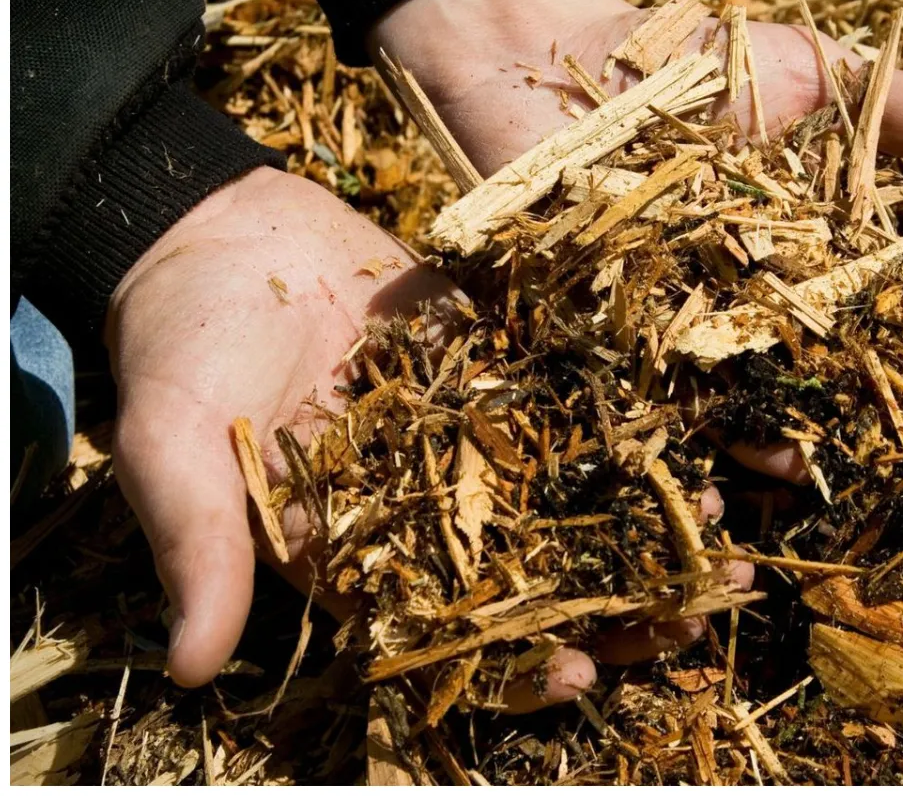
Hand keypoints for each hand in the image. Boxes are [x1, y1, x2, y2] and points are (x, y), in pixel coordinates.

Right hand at [105, 167, 750, 701]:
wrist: (219, 234)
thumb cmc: (181, 345)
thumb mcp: (176, 448)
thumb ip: (198, 546)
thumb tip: (186, 665)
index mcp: (360, 550)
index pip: (446, 630)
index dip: (511, 661)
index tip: (579, 672)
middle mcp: (430, 504)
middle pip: (536, 570)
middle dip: (616, 596)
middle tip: (698, 613)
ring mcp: (474, 433)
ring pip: (574, 490)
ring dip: (648, 515)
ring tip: (721, 530)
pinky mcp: (501, 362)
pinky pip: (576, 395)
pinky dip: (638, 413)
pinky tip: (703, 426)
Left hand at [370, 0, 902, 485]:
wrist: (558, 63)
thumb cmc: (692, 64)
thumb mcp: (812, 80)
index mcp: (827, 258)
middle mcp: (774, 315)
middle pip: (866, 386)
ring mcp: (704, 343)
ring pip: (780, 416)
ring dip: (844, 457)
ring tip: (902, 488)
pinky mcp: (628, 354)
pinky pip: (677, 415)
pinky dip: (720, 450)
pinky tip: (772, 472)